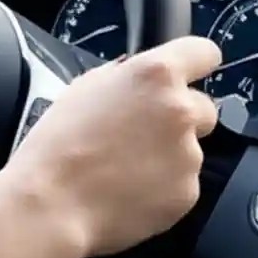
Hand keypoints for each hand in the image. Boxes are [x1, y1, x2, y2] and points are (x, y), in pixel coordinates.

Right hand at [0, 36, 220, 257]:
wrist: (52, 204)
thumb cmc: (58, 144)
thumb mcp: (86, 87)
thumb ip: (126, 76)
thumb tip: (143, 79)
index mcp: (156, 75)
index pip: (204, 53)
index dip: (197, 64)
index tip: (191, 75)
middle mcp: (181, 110)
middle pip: (204, 107)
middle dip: (182, 118)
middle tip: (144, 134)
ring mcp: (189, 154)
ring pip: (190, 149)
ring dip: (169, 156)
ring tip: (125, 169)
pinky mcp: (188, 192)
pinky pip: (183, 184)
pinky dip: (164, 188)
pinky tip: (130, 191)